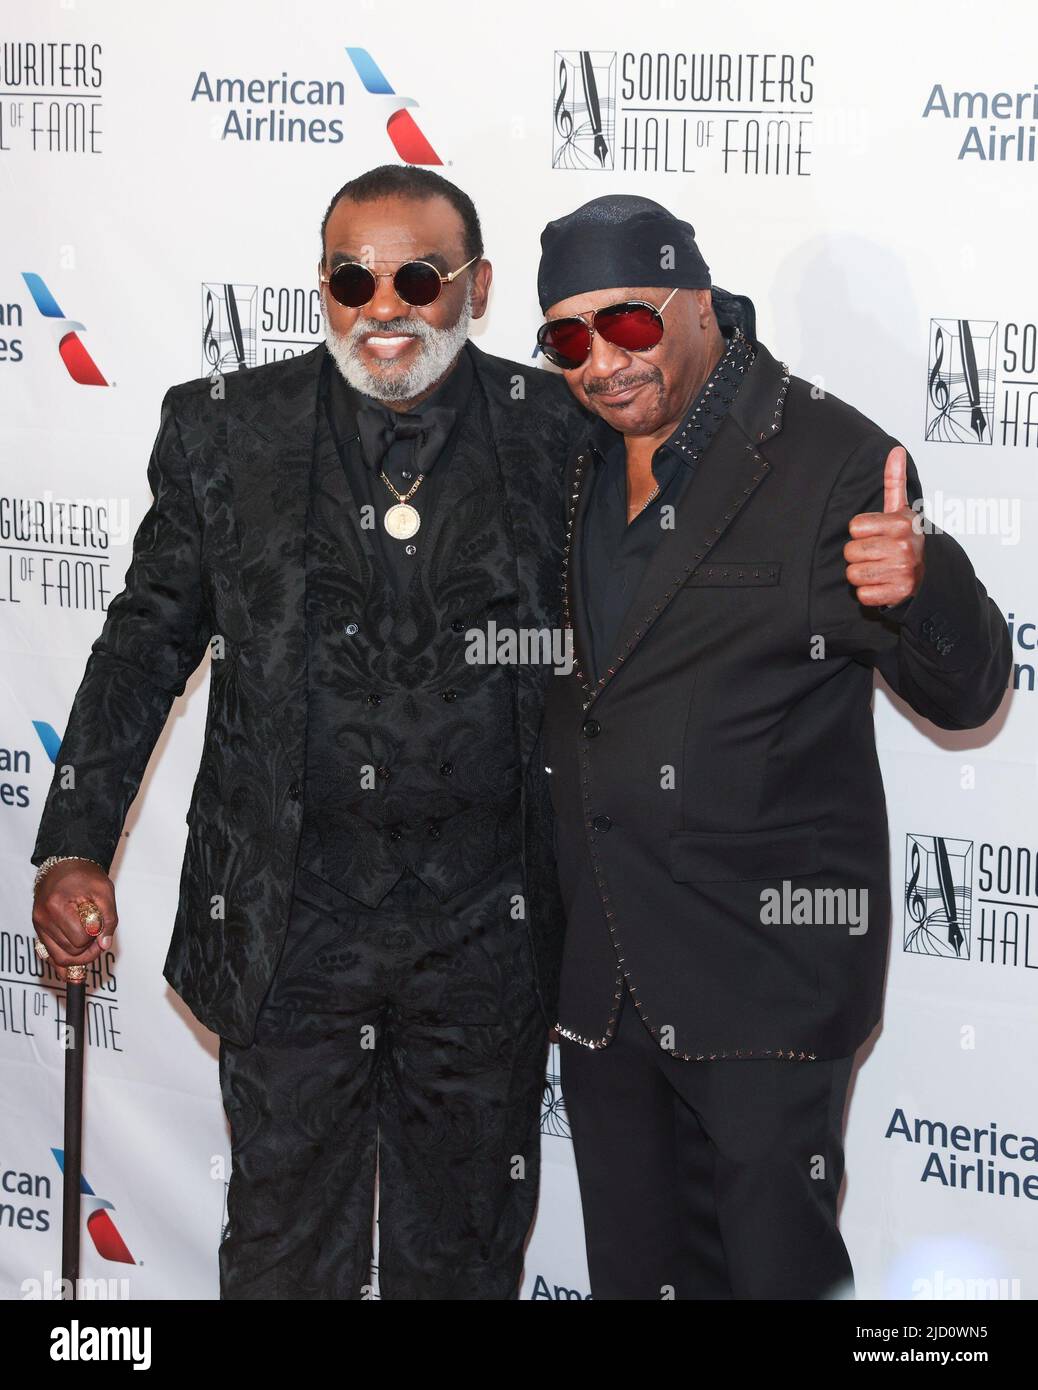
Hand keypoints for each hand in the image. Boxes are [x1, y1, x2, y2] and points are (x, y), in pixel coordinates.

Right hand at [32, 860, 117, 980]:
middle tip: (99, 939)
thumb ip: (109, 919)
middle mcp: (43, 917)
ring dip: (78, 956)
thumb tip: (104, 944)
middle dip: (88, 950)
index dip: (95, 937)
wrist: (66, 865)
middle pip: (70, 953)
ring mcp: (39, 925)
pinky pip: (49, 955)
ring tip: (90, 943)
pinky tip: (76, 961)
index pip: (80, 939)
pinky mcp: (39, 929)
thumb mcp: (105, 891)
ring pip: (60, 958)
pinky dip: (64, 959)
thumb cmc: (85, 875)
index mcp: (57, 906)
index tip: (101, 927)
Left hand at [844, 446, 923, 606]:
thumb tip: (896, 450)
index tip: (877, 534)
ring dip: (862, 575)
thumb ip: (894, 481)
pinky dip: (869, 593)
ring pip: (853, 575)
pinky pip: (862, 595)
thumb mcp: (902, 510)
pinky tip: (883, 584)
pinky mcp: (898, 593)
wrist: (930, 573)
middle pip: (850, 552)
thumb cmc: (908, 540)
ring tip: (880, 568)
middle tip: (877, 554)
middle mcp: (904, 546)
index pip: (854, 527)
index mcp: (902, 523)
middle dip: (859, 555)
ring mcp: (902, 571)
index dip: (861, 532)